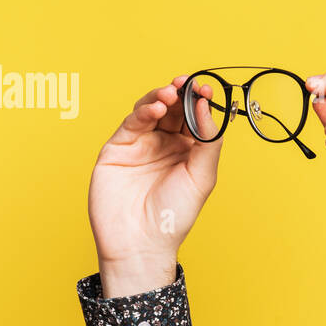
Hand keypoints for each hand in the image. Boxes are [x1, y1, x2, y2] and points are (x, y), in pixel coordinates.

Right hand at [88, 75, 224, 296]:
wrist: (140, 242)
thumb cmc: (175, 215)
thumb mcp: (202, 176)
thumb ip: (208, 140)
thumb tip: (205, 105)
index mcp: (188, 151)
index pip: (193, 117)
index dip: (198, 100)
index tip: (204, 88)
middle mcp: (164, 145)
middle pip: (172, 109)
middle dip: (179, 94)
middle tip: (186, 84)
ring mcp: (141, 145)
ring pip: (151, 110)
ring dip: (160, 98)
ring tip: (170, 93)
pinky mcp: (118, 148)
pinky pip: (132, 123)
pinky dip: (144, 111)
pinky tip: (156, 108)